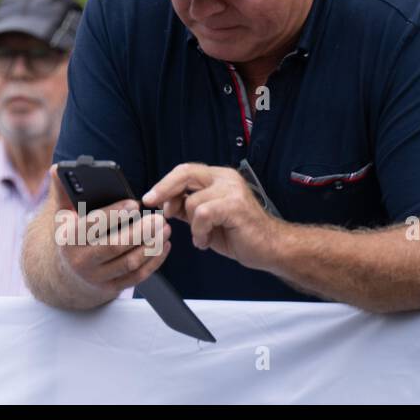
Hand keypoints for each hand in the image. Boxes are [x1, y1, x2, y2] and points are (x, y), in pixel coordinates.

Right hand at [49, 165, 171, 299]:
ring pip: (129, 262)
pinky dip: (154, 261)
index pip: (92, 225)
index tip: (134, 204)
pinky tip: (164, 246)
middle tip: (158, 218)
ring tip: (165, 229)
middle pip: (115, 246)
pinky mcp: (112, 288)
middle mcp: (81, 261)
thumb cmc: (70, 236)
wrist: (67, 274)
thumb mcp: (62, 216)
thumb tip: (56, 168)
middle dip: (140, 231)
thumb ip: (62, 192)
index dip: (114, 214)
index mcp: (68, 239)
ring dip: (151, 246)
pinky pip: (137, 276)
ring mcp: (97, 277)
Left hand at [142, 162, 281, 270]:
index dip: (164, 184)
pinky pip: (202, 214)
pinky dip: (199, 231)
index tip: (149, 199)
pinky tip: (206, 240)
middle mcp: (225, 179)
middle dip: (163, 189)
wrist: (270, 249)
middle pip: (185, 174)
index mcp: (218, 178)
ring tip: (202, 237)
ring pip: (192, 201)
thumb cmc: (238, 234)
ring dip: (192, 225)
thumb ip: (186, 206)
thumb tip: (162, 202)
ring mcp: (232, 190)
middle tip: (152, 204)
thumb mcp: (205, 218)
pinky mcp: (235, 205)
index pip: (184, 171)